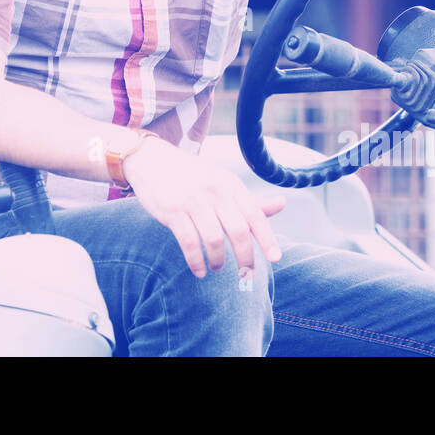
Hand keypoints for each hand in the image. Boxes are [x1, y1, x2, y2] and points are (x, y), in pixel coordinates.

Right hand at [123, 138, 284, 278]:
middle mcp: (214, 190)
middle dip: (245, 257)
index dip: (267, 237)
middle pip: (237, 230)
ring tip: (217, 268)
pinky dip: (196, 261)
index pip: (254, 213)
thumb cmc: (193, 177)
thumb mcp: (223, 183)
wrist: (151, 160)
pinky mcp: (172, 211)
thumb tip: (282, 204)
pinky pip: (189, 242)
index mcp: (230, 184)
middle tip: (246, 274)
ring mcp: (192, 200)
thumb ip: (249, 199)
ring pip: (213, 239)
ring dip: (218, 260)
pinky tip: (199, 270)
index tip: (275, 258)